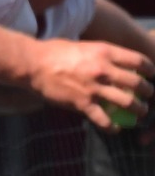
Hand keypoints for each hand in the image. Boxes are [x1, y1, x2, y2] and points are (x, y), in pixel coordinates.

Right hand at [30, 38, 152, 128]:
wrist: (32, 64)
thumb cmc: (53, 52)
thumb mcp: (83, 46)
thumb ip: (100, 55)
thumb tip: (113, 61)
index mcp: (105, 52)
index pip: (138, 61)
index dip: (150, 69)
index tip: (151, 75)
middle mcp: (103, 70)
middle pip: (137, 83)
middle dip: (148, 92)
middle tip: (148, 96)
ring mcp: (93, 88)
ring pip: (127, 102)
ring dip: (138, 110)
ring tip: (140, 113)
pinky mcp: (82, 103)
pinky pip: (103, 119)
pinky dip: (112, 127)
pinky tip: (116, 129)